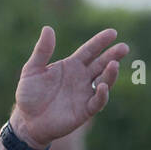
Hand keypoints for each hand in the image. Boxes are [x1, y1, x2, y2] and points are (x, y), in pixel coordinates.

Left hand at [9, 26, 128, 148]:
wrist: (27, 121)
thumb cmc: (29, 94)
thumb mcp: (32, 70)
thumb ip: (42, 51)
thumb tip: (48, 28)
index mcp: (72, 66)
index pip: (90, 51)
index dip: (101, 42)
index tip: (112, 33)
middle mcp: (82, 78)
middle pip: (101, 64)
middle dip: (113, 55)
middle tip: (124, 47)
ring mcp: (84, 94)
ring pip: (104, 81)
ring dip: (110, 74)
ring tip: (114, 64)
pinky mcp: (84, 110)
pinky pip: (97, 102)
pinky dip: (102, 94)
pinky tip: (103, 86)